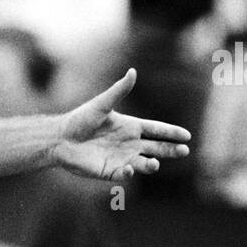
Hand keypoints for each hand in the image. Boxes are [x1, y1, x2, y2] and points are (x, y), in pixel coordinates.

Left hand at [56, 69, 190, 180]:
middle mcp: (129, 144)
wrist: (60, 138)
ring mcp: (121, 158)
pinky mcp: (110, 171)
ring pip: (144, 163)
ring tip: (155, 162)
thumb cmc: (80, 119)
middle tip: (185, 151)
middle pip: (156, 148)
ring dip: (152, 164)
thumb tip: (133, 71)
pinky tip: (130, 168)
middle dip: (171, 150)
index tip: (187, 136)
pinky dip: (129, 173)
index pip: (156, 130)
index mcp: (130, 127)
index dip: (171, 133)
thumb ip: (119, 91)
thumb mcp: (101, 104)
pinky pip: (124, 174)